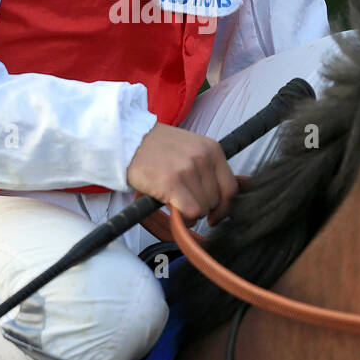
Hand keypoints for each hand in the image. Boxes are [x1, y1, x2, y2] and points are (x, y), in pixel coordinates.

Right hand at [126, 122, 240, 227]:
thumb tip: (225, 198)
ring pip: (203, 208)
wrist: (128, 141)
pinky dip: (183, 218)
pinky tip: (172, 209)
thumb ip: (209, 169)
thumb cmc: (157, 148)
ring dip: (189, 212)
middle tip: (183, 201)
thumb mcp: (191, 149)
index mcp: (212, 149)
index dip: (224, 207)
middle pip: (216, 201)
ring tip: (173, 200)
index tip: (215, 215)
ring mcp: (188, 169)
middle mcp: (203, 157)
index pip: (231, 188)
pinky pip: (190, 212)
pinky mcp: (172, 183)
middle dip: (201, 207)